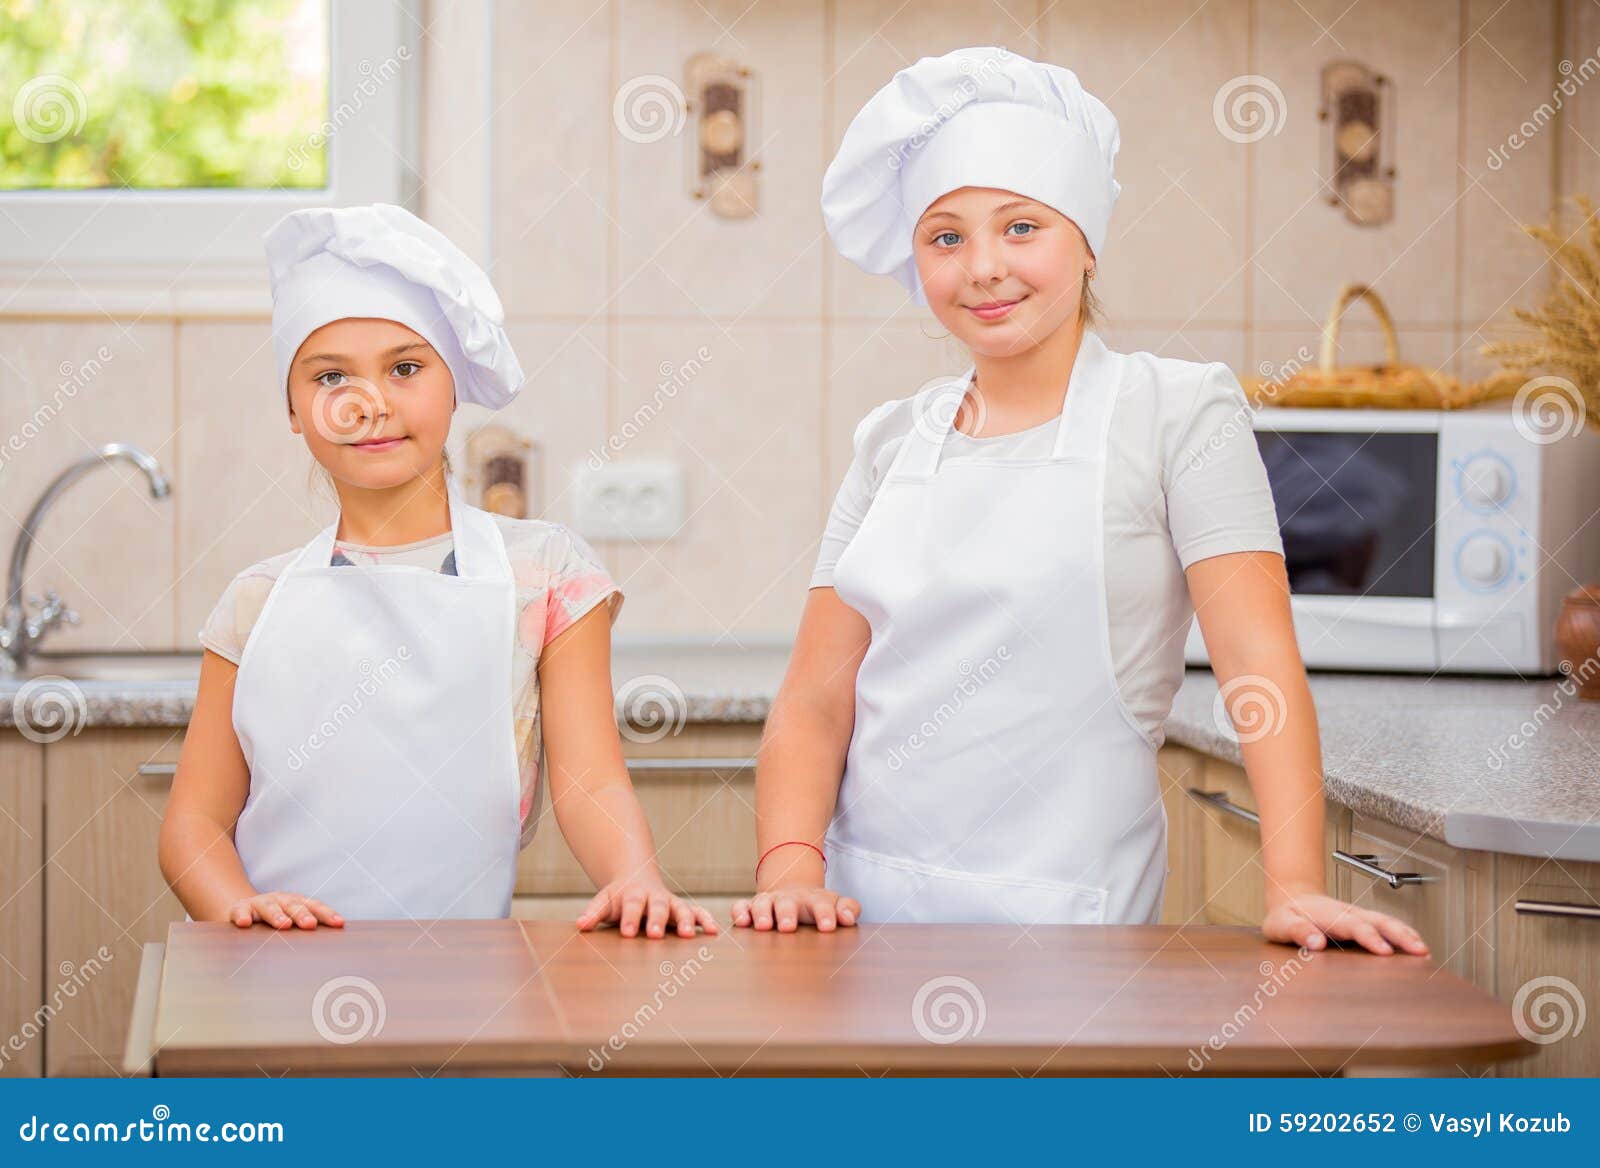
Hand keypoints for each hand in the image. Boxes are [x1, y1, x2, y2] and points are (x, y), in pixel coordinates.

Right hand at [229, 891, 343, 929]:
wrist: (243, 911)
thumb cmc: (274, 920)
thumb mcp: (292, 921)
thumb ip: (307, 930)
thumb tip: (334, 943)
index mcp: (296, 903)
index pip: (315, 907)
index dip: (327, 914)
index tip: (338, 923)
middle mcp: (280, 900)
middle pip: (294, 906)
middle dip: (303, 914)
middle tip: (310, 925)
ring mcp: (260, 903)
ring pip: (269, 907)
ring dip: (278, 915)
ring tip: (284, 925)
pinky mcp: (240, 909)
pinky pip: (240, 911)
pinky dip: (242, 916)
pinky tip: (244, 923)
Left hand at [576, 878, 719, 938]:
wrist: (637, 877)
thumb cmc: (619, 897)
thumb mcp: (604, 901)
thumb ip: (594, 912)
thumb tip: (580, 924)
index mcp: (634, 895)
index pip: (632, 906)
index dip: (630, 919)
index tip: (628, 934)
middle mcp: (656, 897)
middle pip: (658, 907)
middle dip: (658, 921)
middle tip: (655, 935)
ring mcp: (671, 903)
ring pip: (681, 909)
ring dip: (686, 921)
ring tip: (689, 935)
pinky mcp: (684, 909)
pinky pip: (698, 912)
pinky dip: (706, 919)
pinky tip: (714, 931)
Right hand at [732, 886, 859, 931]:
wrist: (794, 892)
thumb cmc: (817, 906)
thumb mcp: (836, 905)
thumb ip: (848, 909)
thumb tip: (848, 918)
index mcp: (814, 901)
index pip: (821, 905)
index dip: (825, 915)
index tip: (828, 927)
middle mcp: (790, 900)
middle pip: (788, 903)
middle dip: (787, 913)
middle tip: (788, 927)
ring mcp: (769, 902)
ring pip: (762, 903)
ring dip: (762, 913)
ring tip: (763, 926)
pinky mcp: (751, 907)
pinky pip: (741, 906)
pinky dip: (740, 912)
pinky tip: (741, 921)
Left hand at [1263, 891, 1427, 955]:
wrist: (1292, 900)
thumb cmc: (1286, 917)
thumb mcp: (1281, 925)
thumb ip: (1297, 932)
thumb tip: (1315, 943)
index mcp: (1328, 914)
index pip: (1352, 925)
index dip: (1369, 937)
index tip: (1383, 951)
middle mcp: (1348, 912)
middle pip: (1378, 921)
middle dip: (1399, 935)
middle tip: (1419, 950)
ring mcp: (1359, 915)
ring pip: (1387, 921)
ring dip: (1407, 934)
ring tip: (1424, 951)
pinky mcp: (1365, 921)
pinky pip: (1388, 926)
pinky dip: (1405, 934)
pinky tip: (1418, 946)